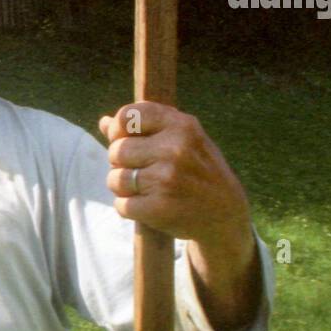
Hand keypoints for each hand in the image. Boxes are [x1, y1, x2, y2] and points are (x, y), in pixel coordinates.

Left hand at [97, 102, 251, 246]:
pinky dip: (129, 208)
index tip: (124, 139)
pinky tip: (148, 206)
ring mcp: (166, 179)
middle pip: (116, 150)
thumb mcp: (183, 140)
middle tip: (141, 171)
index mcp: (182, 126)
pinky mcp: (158, 208)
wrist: (225, 214)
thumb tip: (105, 122)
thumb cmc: (197, 171)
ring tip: (145, 189)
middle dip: (121, 162)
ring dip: (123, 187)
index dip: (118, 129)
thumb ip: (145, 129)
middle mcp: (175, 149)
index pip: (128, 115)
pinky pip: (121, 205)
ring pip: (115, 179)